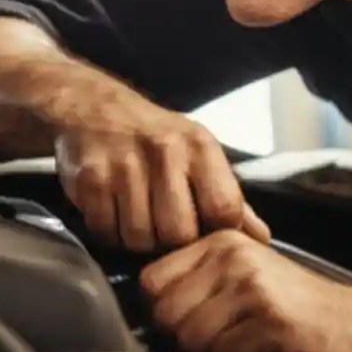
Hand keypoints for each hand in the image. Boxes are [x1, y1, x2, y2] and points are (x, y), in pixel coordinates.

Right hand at [52, 102, 268, 252]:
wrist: (95, 108)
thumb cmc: (156, 138)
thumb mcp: (198, 155)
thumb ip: (229, 198)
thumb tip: (261, 239)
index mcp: (199, 146)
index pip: (224, 209)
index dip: (217, 232)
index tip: (204, 232)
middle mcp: (164, 150)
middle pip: (179, 233)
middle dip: (172, 243)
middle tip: (164, 231)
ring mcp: (124, 164)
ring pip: (139, 239)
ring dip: (138, 240)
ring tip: (138, 219)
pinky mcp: (90, 178)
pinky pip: (105, 231)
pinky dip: (109, 232)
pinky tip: (113, 213)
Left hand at [140, 230, 351, 351]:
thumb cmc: (295, 305)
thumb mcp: (242, 270)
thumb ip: (198, 274)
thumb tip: (148, 301)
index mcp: (220, 240)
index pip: (150, 278)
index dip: (160, 308)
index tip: (184, 318)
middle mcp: (233, 256)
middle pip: (164, 311)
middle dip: (182, 336)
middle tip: (214, 338)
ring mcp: (252, 287)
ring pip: (188, 337)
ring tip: (239, 342)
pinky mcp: (270, 321)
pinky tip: (256, 351)